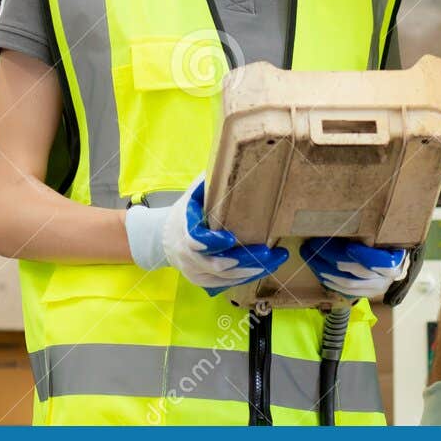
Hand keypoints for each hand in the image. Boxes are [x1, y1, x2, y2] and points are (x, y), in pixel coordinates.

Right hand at [124, 176, 287, 294]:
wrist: (165, 237)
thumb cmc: (187, 210)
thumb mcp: (194, 193)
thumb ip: (210, 182)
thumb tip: (234, 156)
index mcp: (184, 229)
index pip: (195, 240)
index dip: (212, 241)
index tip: (230, 238)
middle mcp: (186, 254)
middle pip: (215, 263)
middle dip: (244, 260)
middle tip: (268, 252)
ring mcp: (193, 270)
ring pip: (223, 277)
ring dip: (250, 271)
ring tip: (275, 260)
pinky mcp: (201, 280)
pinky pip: (225, 283)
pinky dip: (245, 278)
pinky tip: (265, 269)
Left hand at [300, 237, 409, 298]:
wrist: (391, 255)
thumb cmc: (383, 236)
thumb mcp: (381, 229)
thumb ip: (368, 226)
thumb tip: (348, 208)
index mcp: (395, 259)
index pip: (384, 263)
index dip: (366, 257)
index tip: (349, 247)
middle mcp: (386, 278)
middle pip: (358, 270)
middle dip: (332, 256)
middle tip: (313, 242)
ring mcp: (374, 288)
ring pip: (347, 282)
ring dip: (323, 268)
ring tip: (308, 253)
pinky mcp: (363, 294)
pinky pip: (343, 290)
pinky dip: (328, 279)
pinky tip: (316, 267)